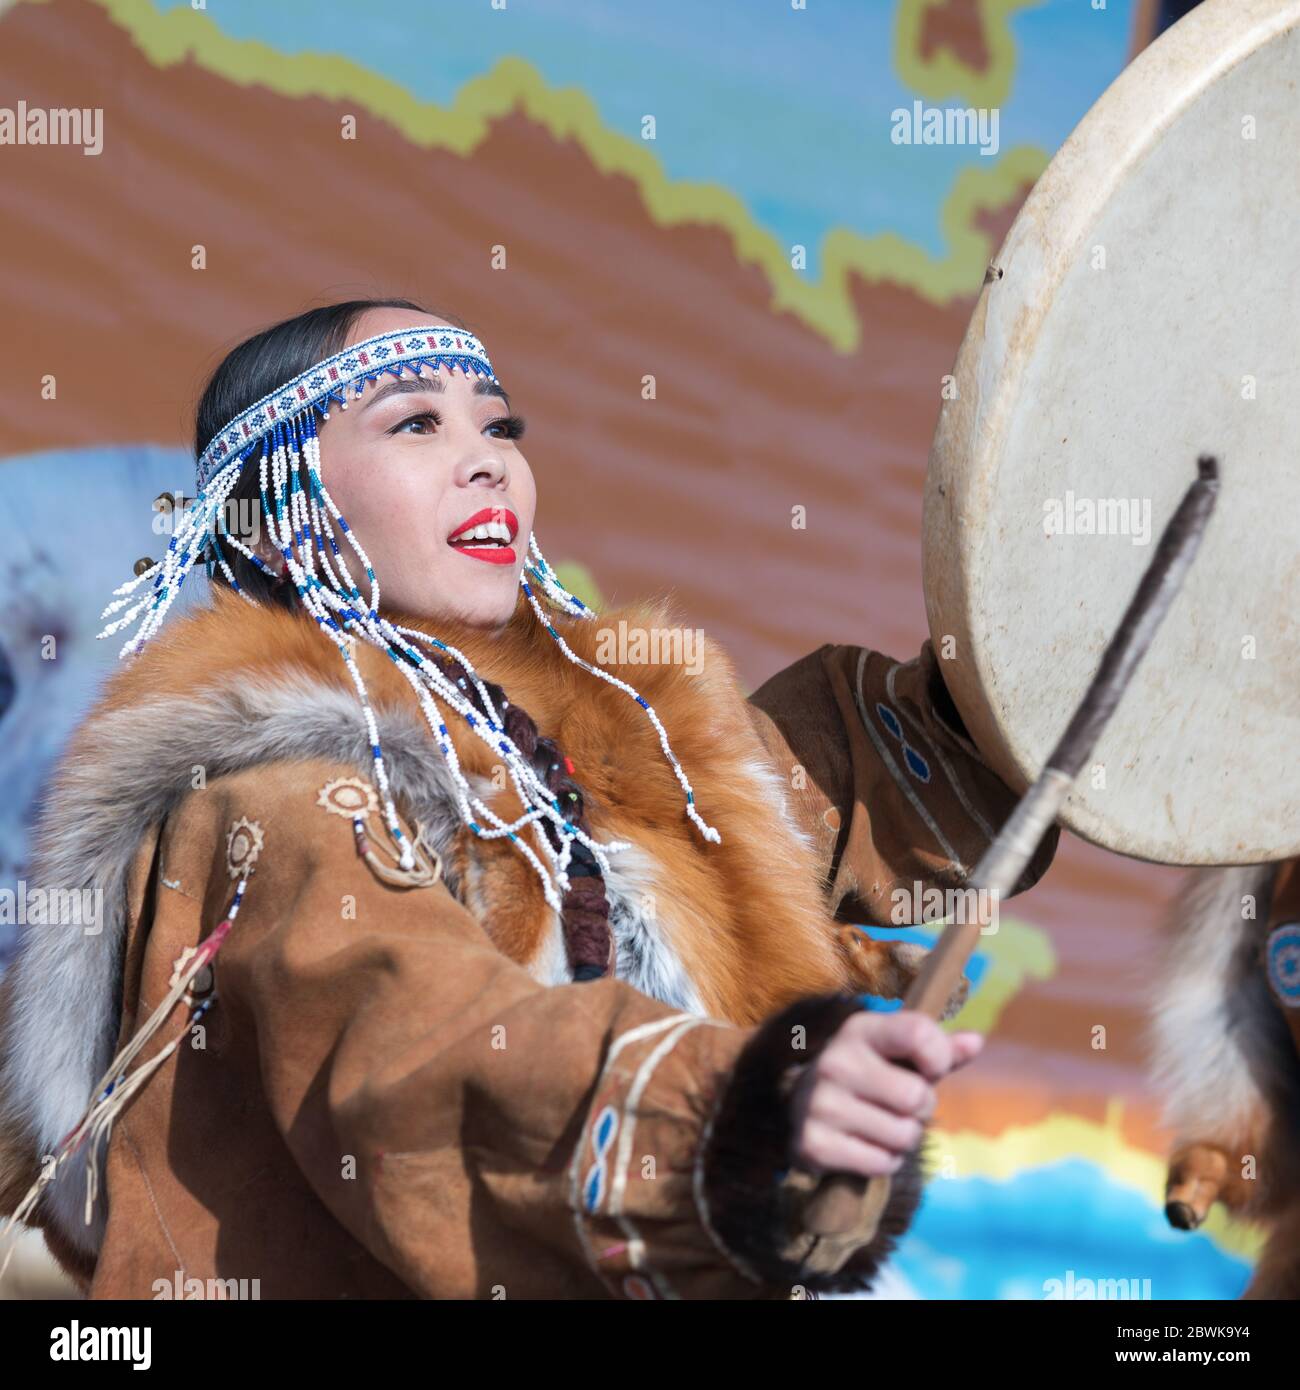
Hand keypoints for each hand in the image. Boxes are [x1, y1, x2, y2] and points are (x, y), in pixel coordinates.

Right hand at [787, 1009, 982, 1177]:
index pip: (918, 1033)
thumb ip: (938, 1049)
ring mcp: (821, 1104)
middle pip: (918, 1097)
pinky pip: (882, 1164)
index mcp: (858, 1029)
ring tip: (880, 1124)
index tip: (929, 1068)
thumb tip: (975, 1042)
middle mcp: (835, 1061)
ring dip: (903, 1139)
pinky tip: (864, 1144)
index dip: (939, 1057)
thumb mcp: (898, 1053)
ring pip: (904, 1136)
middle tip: (898, 1104)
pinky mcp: (814, 1144)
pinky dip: (884, 1161)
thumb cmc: (869, 1074)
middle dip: (920, 1109)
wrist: (803, 1105)